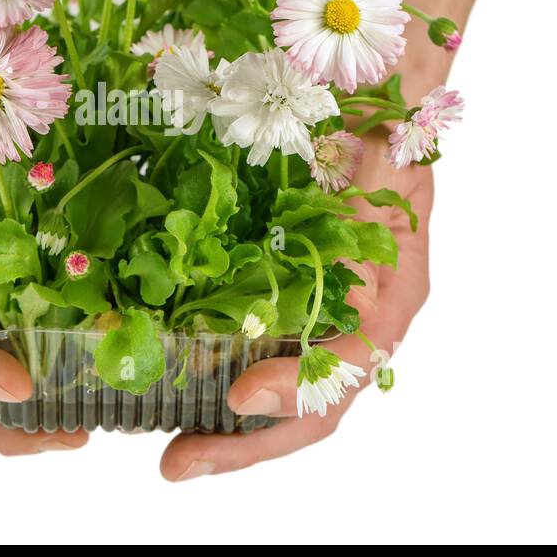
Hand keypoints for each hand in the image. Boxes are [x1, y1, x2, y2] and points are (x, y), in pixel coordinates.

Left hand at [159, 133, 431, 479]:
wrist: (364, 93)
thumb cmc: (375, 124)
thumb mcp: (377, 165)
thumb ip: (359, 215)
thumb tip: (350, 297)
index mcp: (389, 296)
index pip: (347, 369)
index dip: (295, 393)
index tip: (236, 397)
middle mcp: (355, 318)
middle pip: (310, 407)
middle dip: (243, 444)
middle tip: (176, 463)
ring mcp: (317, 313)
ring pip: (277, 392)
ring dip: (223, 427)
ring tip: (167, 446)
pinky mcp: (277, 294)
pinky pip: (248, 349)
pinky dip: (213, 376)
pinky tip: (169, 385)